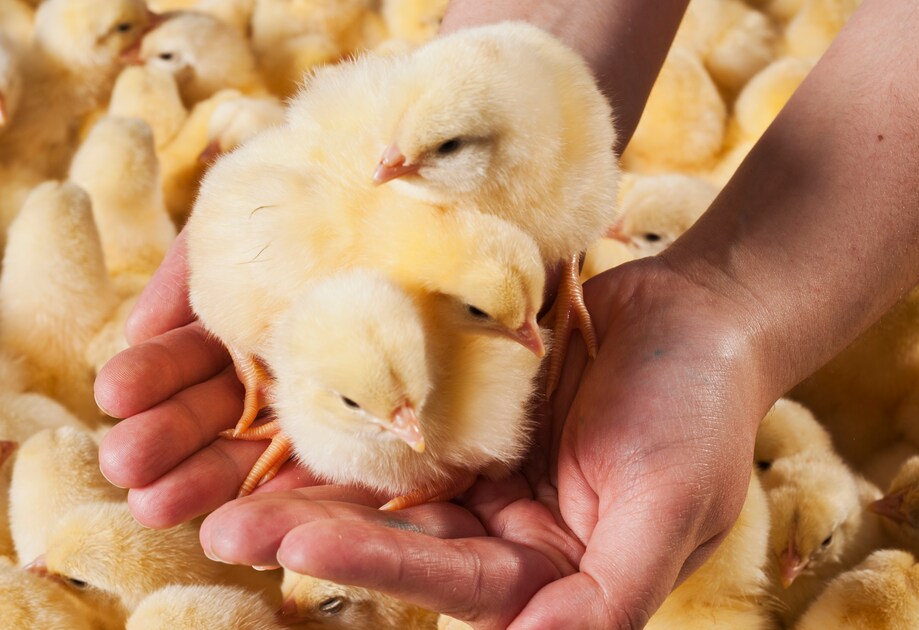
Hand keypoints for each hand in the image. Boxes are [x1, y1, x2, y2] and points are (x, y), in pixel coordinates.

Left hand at [98, 240, 778, 627]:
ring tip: (215, 482)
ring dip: (303, 481)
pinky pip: (391, 413)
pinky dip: (336, 414)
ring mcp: (473, 469)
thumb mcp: (673, 503)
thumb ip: (612, 593)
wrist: (699, 310)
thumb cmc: (703, 411)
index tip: (294, 542)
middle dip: (311, 530)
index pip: (450, 580)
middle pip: (394, 538)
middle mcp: (496, 530)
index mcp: (546, 572)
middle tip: (223, 524)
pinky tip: (267, 410)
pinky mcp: (458, 410)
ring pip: (379, 481)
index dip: (375, 564)